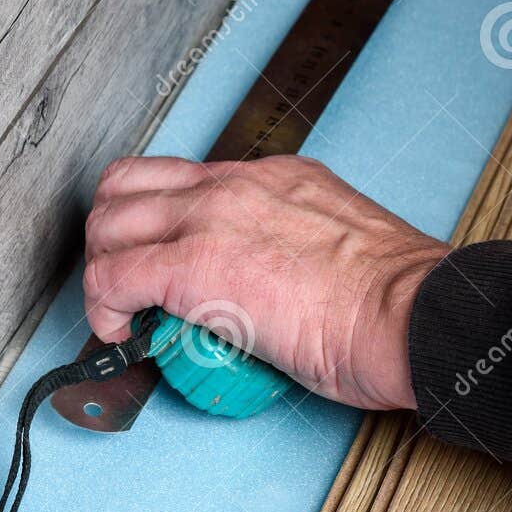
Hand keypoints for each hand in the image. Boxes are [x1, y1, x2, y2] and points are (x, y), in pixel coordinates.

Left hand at [83, 155, 449, 410]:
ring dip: (100, 267)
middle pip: (129, 186)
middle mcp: (233, 185)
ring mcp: (209, 219)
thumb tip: (288, 290)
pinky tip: (121, 333)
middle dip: (111, 235)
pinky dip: (102, 306)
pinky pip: (111, 276)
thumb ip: (303, 250)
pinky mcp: (192, 265)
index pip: (184, 180)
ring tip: (120, 311)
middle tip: (124, 286)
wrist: (411, 311)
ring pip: (108, 221)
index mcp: (273, 177)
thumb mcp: (341, 245)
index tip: (161, 265)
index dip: (157, 222)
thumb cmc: (395, 299)